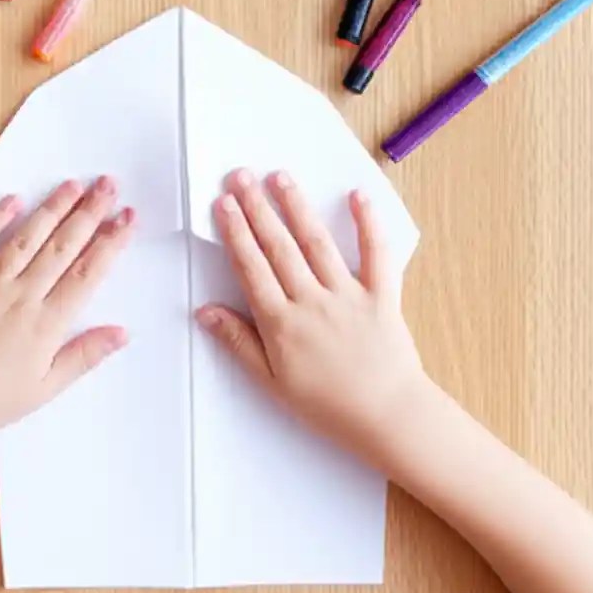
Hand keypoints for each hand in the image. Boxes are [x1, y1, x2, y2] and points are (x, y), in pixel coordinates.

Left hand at [0, 177, 135, 452]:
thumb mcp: (44, 389)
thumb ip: (84, 356)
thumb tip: (120, 333)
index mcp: (45, 325)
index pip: (88, 274)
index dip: (111, 243)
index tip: (128, 219)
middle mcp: (20, 297)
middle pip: (63, 246)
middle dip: (90, 212)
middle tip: (109, 186)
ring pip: (27, 237)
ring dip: (53, 208)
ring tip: (74, 185)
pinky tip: (13, 200)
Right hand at [195, 169, 424, 461]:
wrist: (386, 417)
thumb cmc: (327, 406)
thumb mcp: (272, 382)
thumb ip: (239, 342)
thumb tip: (206, 311)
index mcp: (282, 324)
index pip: (252, 268)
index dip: (235, 233)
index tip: (223, 203)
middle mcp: (312, 302)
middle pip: (278, 247)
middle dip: (257, 208)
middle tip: (241, 176)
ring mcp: (348, 296)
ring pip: (317, 243)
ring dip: (297, 207)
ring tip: (280, 177)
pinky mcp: (382, 296)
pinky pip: (377, 254)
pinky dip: (368, 223)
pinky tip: (356, 196)